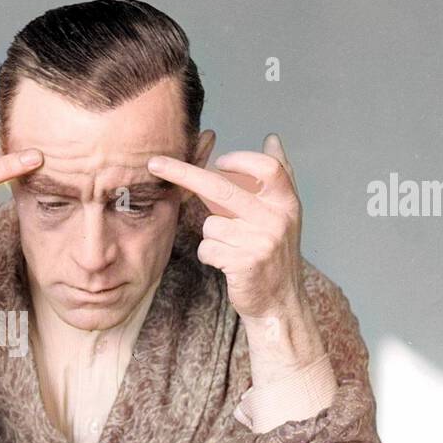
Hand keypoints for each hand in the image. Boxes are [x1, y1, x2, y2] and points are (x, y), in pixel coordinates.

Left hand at [149, 134, 324, 380]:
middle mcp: (277, 219)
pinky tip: (227, 264)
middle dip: (184, 174)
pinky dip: (209, 255)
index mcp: (287, 203)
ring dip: (211, 236)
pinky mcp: (245, 263)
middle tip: (155, 164)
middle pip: (222, 188)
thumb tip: (272, 138)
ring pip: (211, 224)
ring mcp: (262, 242)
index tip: (217, 161)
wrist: (280, 304)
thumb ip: (280, 177)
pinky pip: (207, 248)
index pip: (266, 168)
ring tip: (232, 249)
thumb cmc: (275, 255)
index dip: (240, 161)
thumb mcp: (285, 214)